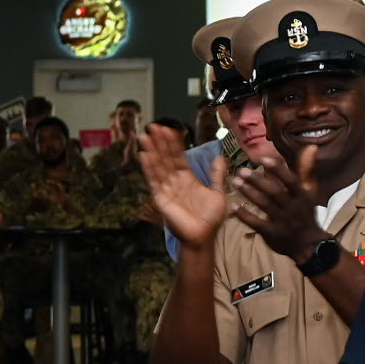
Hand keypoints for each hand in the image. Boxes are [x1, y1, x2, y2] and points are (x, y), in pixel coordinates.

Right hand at [138, 128, 227, 248]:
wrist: (203, 237)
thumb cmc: (211, 219)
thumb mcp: (218, 193)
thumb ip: (216, 175)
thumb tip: (220, 157)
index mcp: (188, 179)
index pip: (178, 157)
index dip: (174, 144)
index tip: (169, 129)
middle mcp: (175, 181)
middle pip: (166, 158)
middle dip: (160, 142)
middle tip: (154, 126)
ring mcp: (167, 189)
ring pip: (158, 166)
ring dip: (152, 150)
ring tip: (146, 135)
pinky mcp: (161, 198)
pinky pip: (154, 180)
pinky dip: (149, 167)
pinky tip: (144, 155)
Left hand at [231, 146, 325, 260]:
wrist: (308, 245)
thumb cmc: (306, 213)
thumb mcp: (309, 191)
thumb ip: (306, 169)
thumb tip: (311, 147)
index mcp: (302, 196)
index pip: (290, 181)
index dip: (277, 170)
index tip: (263, 160)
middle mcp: (293, 208)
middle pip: (274, 192)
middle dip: (257, 181)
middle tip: (241, 170)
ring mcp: (282, 222)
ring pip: (265, 205)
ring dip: (249, 193)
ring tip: (235, 182)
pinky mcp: (272, 234)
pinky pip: (256, 223)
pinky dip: (244, 215)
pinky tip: (232, 207)